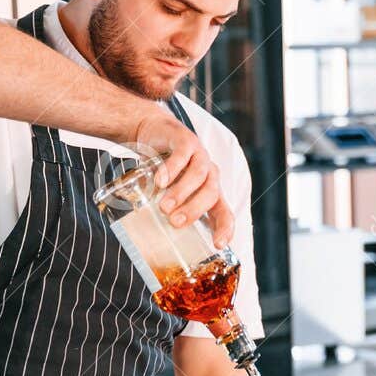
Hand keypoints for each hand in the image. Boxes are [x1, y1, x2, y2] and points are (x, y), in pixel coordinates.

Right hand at [130, 112, 233, 247]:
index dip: (225, 228)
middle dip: (194, 210)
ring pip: (199, 174)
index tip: (218, 244)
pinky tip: (160, 180)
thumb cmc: (164, 169)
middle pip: (211, 194)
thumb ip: (167, 208)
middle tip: (175, 222)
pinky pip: (183, 155)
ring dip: (182, 192)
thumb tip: (151, 236)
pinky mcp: (186, 140)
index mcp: (210, 190)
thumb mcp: (167, 191)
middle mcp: (210, 174)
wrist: (154, 132)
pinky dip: (172, 169)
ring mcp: (200, 155)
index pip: (224, 212)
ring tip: (164, 206)